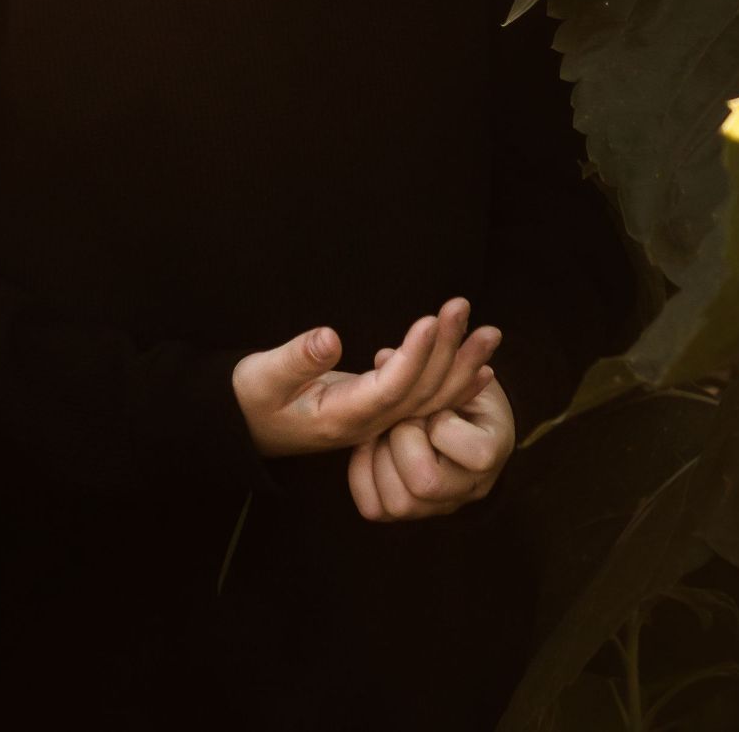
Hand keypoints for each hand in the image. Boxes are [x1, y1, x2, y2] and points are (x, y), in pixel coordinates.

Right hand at [231, 296, 500, 459]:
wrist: (247, 427)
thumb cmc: (250, 398)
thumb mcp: (261, 377)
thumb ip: (295, 360)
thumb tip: (329, 338)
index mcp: (341, 418)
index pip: (389, 389)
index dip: (414, 356)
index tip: (433, 319)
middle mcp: (367, 425)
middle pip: (420, 393)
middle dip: (448, 351)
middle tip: (469, 309)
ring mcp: (377, 422)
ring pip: (428, 398)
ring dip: (461, 364)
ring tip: (491, 333)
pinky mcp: (380, 413)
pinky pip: (425, 401)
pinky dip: (454, 383)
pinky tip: (482, 369)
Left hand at [347, 355, 514, 521]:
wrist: (465, 421)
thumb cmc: (465, 389)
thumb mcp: (462, 369)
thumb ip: (434, 362)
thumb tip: (382, 357)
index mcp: (490, 452)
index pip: (478, 455)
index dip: (446, 425)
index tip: (437, 406)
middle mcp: (466, 489)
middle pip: (426, 483)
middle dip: (405, 440)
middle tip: (402, 418)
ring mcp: (435, 505)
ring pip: (398, 504)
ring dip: (381, 458)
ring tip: (384, 432)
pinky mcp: (406, 509)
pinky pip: (374, 509)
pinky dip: (363, 474)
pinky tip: (369, 446)